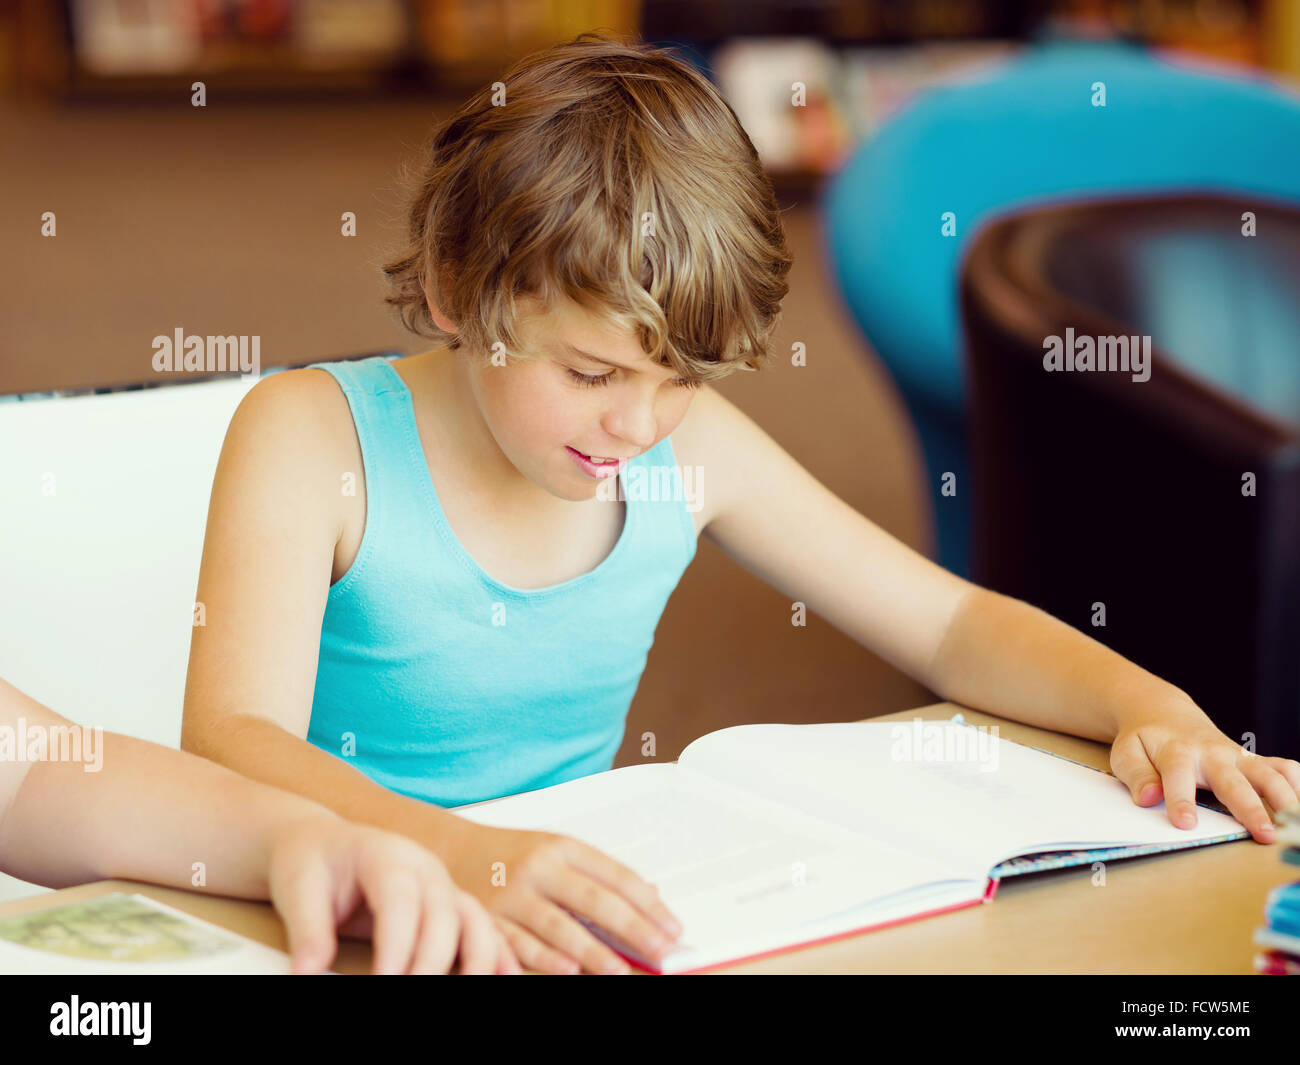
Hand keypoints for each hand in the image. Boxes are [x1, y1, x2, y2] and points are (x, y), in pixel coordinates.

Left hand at [268, 817, 520, 973]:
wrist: (323, 845)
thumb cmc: (313, 863)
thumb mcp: (298, 890)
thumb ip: (309, 933)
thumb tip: (308, 975)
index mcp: (386, 855)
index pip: (400, 901)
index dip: (397, 946)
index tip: (386, 982)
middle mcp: (424, 868)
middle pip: (442, 914)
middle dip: (433, 963)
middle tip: (413, 993)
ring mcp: (441, 886)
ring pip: (473, 919)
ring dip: (478, 958)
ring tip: (476, 987)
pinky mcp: (448, 905)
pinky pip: (481, 926)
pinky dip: (497, 951)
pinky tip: (508, 975)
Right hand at [440, 821, 682, 973]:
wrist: (445, 849)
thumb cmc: (508, 854)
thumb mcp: (555, 851)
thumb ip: (599, 874)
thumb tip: (651, 894)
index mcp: (561, 847)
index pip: (616, 875)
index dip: (648, 904)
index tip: (672, 927)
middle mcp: (539, 867)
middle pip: (594, 900)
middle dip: (633, 928)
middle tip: (661, 951)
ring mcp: (512, 894)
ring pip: (559, 926)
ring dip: (593, 951)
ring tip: (621, 970)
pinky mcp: (487, 918)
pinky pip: (520, 942)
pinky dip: (545, 958)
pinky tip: (569, 970)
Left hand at [1109, 697, 1299, 842]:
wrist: (1164, 713)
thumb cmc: (1146, 740)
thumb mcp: (1127, 752)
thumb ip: (1136, 775)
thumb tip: (1148, 798)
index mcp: (1176, 751)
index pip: (1178, 777)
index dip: (1181, 800)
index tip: (1185, 823)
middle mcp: (1212, 754)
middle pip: (1234, 781)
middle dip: (1250, 808)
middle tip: (1265, 835)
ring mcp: (1237, 757)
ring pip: (1268, 775)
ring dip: (1286, 800)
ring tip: (1294, 825)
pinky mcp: (1252, 761)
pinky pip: (1282, 768)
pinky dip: (1296, 784)